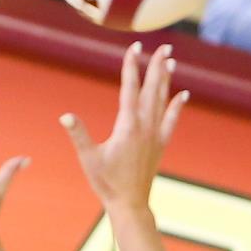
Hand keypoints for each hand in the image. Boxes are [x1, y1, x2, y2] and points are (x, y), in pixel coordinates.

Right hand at [59, 42, 189, 214]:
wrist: (129, 204)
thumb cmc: (106, 182)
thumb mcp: (88, 158)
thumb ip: (79, 135)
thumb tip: (66, 116)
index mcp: (127, 126)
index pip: (130, 88)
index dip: (131, 66)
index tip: (134, 47)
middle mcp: (145, 126)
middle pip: (152, 89)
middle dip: (157, 66)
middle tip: (164, 46)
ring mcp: (155, 134)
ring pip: (163, 100)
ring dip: (166, 80)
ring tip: (171, 61)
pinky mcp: (160, 144)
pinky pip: (171, 120)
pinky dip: (177, 106)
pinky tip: (184, 94)